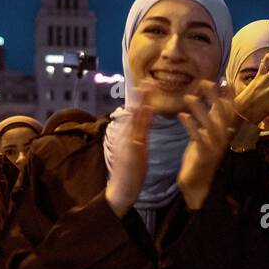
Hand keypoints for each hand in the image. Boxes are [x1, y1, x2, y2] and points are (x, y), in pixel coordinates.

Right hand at [105, 94, 153, 216]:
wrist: (121, 190)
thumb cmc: (129, 171)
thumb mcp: (133, 149)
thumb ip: (136, 134)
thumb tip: (140, 122)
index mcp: (126, 135)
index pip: (133, 112)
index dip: (139, 98)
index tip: (146, 83)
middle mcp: (125, 135)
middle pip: (133, 110)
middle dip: (140, 95)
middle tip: (147, 79)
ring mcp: (127, 141)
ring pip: (135, 117)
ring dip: (141, 101)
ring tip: (147, 87)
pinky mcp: (131, 150)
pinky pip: (138, 131)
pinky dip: (142, 119)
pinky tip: (147, 109)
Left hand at [178, 81, 237, 209]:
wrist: (198, 182)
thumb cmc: (201, 155)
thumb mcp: (208, 134)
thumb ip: (212, 117)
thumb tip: (217, 99)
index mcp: (224, 131)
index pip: (230, 110)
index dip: (228, 95)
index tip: (224, 79)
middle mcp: (223, 137)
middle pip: (221, 114)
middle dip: (214, 97)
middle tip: (205, 82)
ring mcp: (215, 146)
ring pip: (209, 124)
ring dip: (199, 109)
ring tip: (188, 97)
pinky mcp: (204, 154)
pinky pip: (198, 137)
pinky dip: (190, 126)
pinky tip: (182, 116)